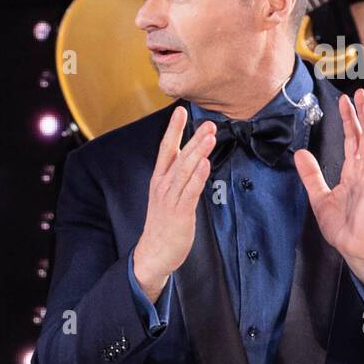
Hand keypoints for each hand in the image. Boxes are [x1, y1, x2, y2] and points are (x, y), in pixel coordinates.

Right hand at [132, 106, 215, 301]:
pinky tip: (205, 164)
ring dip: (197, 152)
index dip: (173, 130)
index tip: (179, 111)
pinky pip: (189, 191)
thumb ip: (179, 178)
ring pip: (185, 171)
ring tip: (209, 136)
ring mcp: (170, 199)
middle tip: (208, 122)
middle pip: (178, 156)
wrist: (153, 253)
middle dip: (193, 138)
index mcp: (159, 180)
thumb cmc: (163, 224)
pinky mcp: (179, 213)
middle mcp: (163, 186)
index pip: (166, 149)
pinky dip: (197, 177)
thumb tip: (193, 160)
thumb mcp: (167, 196)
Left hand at [294, 89, 363, 295]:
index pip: (352, 141)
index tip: (344, 102)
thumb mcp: (319, 196)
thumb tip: (300, 153)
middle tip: (360, 93)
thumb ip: (311, 174)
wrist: (351, 248)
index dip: (349, 121)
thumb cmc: (342, 227)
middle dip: (362, 115)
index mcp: (352, 173)